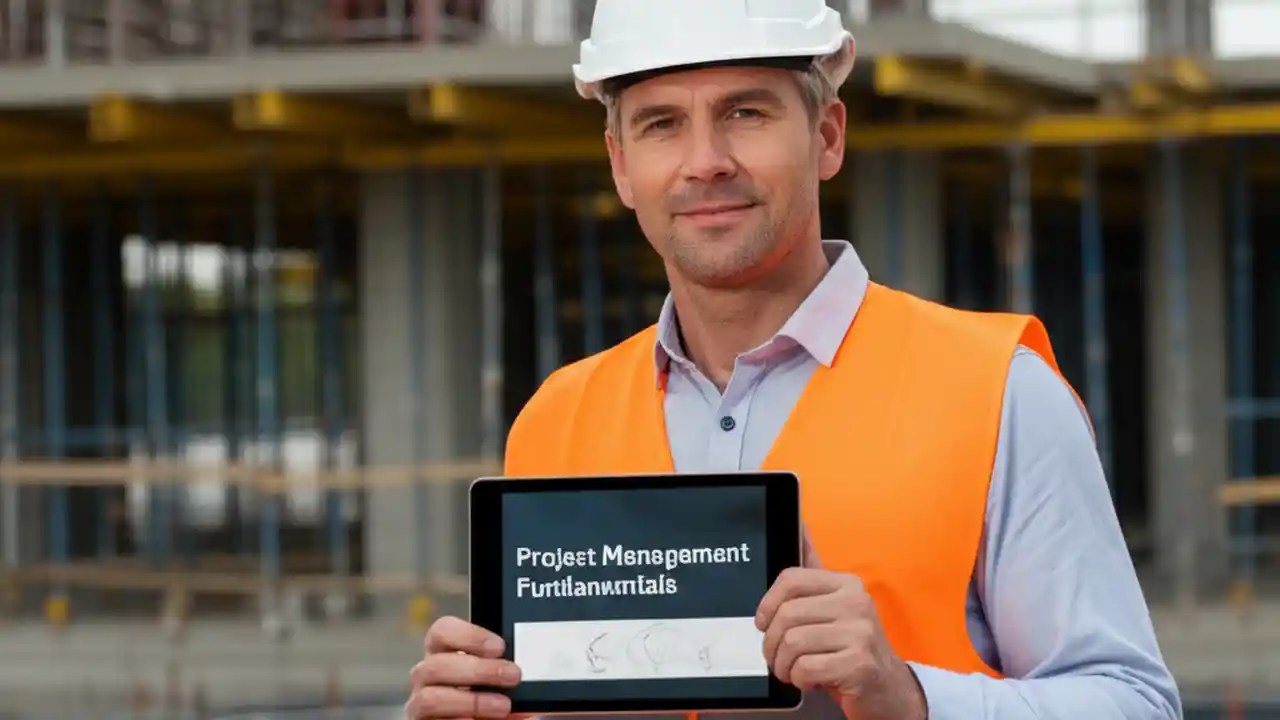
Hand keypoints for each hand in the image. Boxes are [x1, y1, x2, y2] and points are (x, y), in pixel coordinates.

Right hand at [406, 615, 521, 719]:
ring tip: (502, 706)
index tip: (500, 647)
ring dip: (471, 701)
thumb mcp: (498, 682)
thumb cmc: (488, 699)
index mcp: (442, 653)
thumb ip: (506, 677)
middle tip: (512, 676)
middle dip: (479, 670)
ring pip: (431, 698)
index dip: (470, 635)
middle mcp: (426, 676)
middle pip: (437, 665)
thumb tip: (526, 687)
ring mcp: (419, 704)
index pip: (442, 631)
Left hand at [754, 529, 926, 719]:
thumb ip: (814, 573)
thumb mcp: (835, 608)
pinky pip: (805, 668)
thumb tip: (799, 525)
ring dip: (783, 664)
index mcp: (846, 585)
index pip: (791, 579)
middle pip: (787, 614)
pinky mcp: (858, 665)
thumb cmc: (852, 649)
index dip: (767, 604)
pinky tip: (811, 680)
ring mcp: (860, 634)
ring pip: (793, 642)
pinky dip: (799, 679)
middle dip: (772, 643)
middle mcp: (856, 603)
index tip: (763, 622)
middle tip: (777, 657)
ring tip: (793, 670)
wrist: (889, 690)